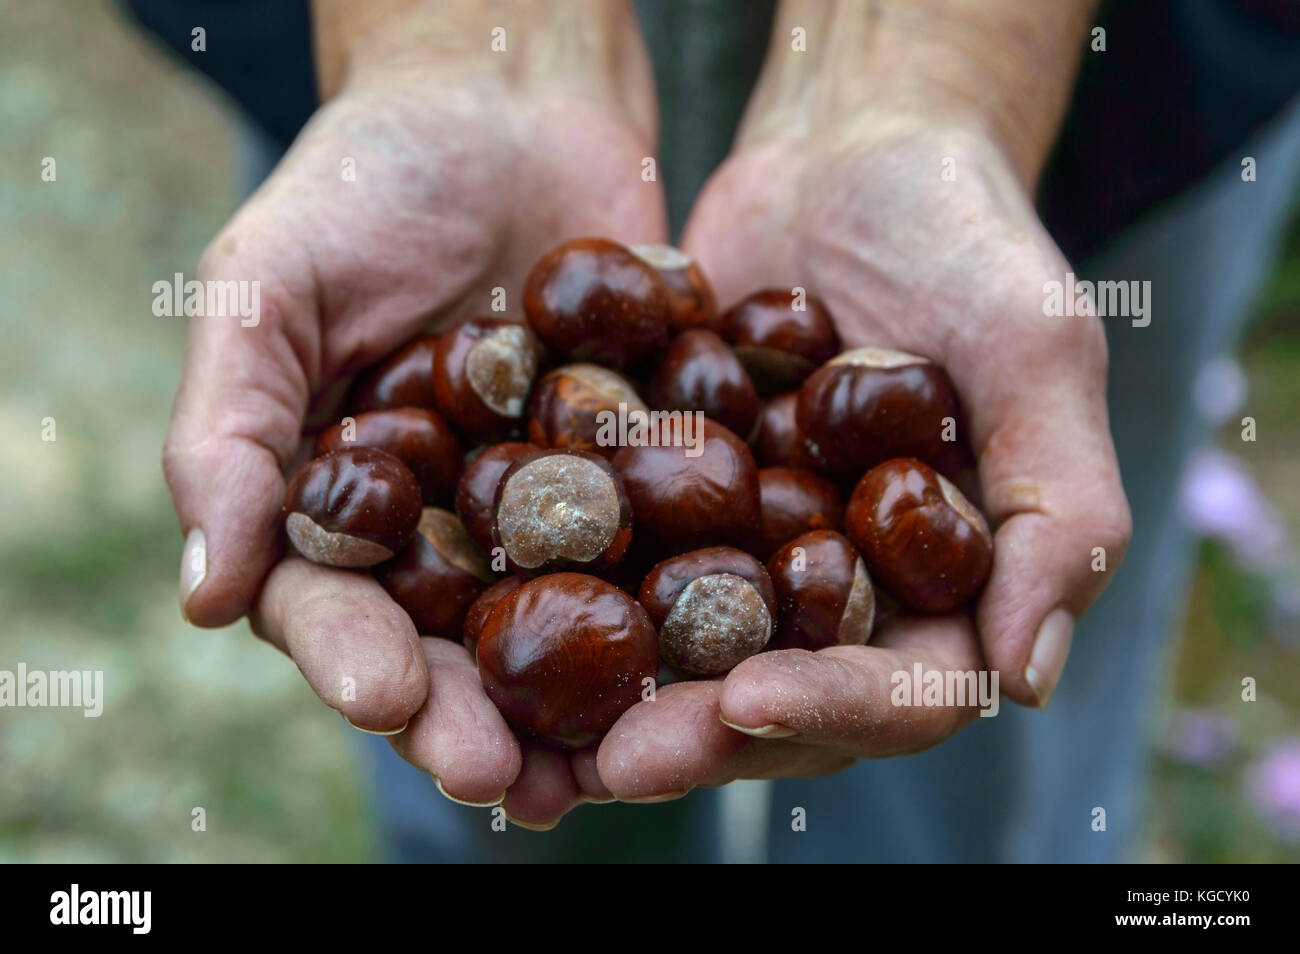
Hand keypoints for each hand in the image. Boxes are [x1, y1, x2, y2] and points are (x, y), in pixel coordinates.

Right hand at [163, 0, 663, 822]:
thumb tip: (205, 596)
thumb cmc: (365, 182)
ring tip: (618, 760)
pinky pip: (671, 544)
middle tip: (513, 780)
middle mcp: (451, 529)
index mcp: (347, 509)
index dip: (357, 663)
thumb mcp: (268, 283)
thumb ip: (234, 430)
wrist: (510, 101)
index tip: (388, 703)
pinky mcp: (647, 471)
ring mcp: (555, 506)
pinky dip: (693, 599)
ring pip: (568, 625)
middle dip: (479, 715)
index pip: (338, 609)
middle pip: (459, 646)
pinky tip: (721, 651)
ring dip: (590, 700)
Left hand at [593, 4, 1128, 801]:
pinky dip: (565, 597)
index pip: (904, 689)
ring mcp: (747, 550)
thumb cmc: (963, 238)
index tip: (751, 704)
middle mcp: (840, 590)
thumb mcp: (1036, 350)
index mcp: (943, 586)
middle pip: (778, 698)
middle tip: (614, 760)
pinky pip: (617, 562)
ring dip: (618, 701)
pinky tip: (493, 619)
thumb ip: (1058, 508)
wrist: (846, 151)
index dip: (834, 708)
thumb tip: (1026, 684)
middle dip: (701, 734)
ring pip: (684, 657)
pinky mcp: (666, 501)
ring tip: (541, 732)